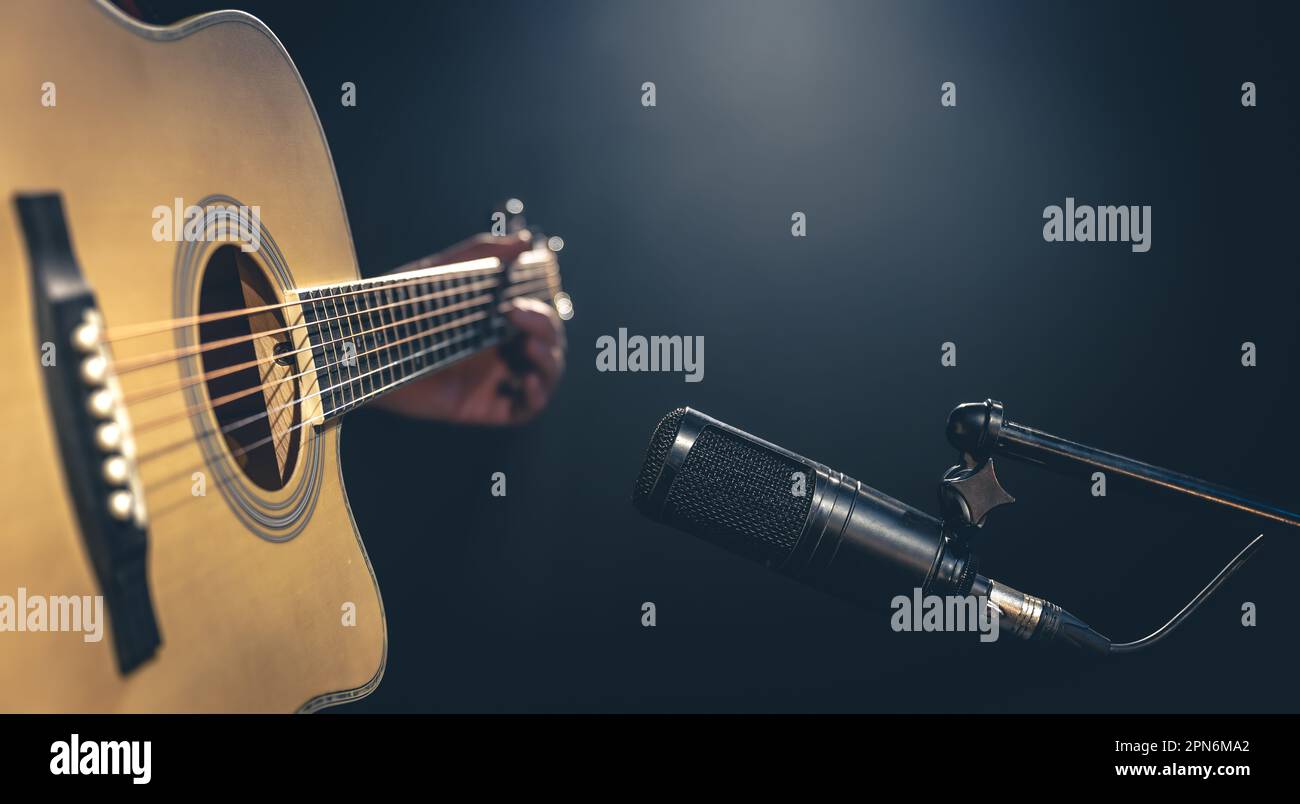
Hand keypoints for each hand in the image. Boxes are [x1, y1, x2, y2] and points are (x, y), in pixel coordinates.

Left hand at [371, 232, 565, 424]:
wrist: (364, 344)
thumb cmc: (397, 306)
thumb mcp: (443, 271)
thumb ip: (484, 253)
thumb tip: (524, 240)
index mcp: (496, 321)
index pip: (540, 318)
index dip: (544, 311)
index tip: (522, 298)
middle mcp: (500, 350)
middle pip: (550, 344)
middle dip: (546, 329)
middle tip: (517, 314)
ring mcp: (495, 379)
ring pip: (547, 375)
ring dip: (550, 360)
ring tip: (530, 347)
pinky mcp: (483, 407)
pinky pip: (525, 409)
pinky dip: (537, 395)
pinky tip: (528, 380)